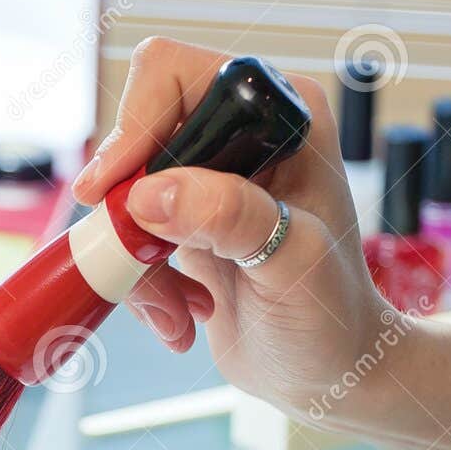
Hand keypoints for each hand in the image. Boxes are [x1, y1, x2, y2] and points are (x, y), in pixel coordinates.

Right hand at [71, 38, 393, 415]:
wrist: (326, 372)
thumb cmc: (332, 316)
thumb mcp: (292, 262)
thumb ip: (229, 217)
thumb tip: (149, 194)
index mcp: (279, 113)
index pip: (174, 76)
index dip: (134, 127)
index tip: (118, 194)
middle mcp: (238, 135)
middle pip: (134, 138)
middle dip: (131, 214)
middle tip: (148, 264)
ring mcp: (206, 182)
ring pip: (120, 197)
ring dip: (135, 264)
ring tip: (180, 310)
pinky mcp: (180, 226)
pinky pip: (123, 240)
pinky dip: (138, 286)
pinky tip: (183, 316)